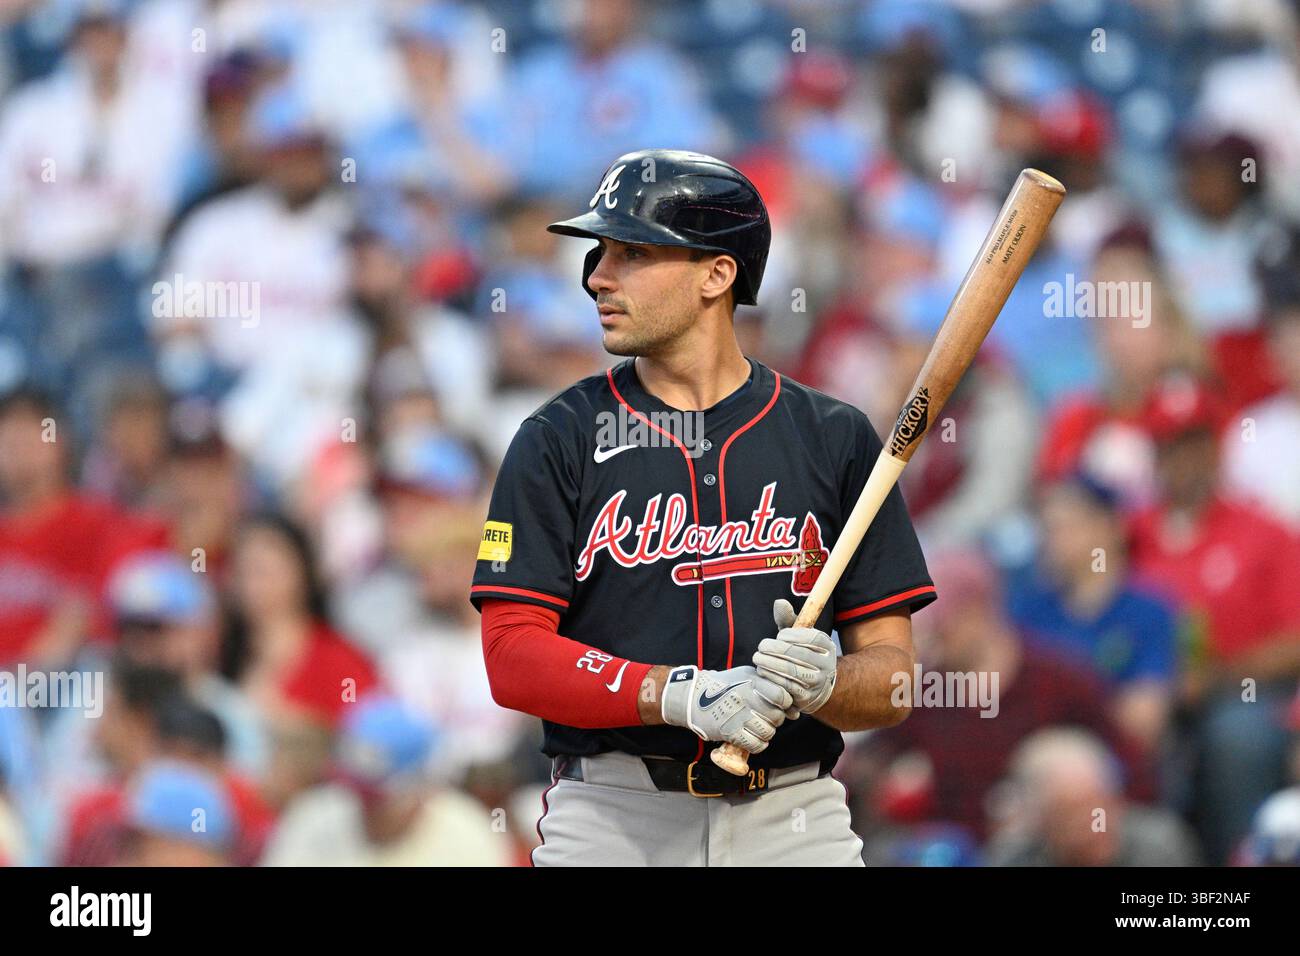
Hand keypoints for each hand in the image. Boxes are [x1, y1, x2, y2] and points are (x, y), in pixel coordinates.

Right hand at [660, 664, 791, 753]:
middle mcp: (745, 698)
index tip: (779, 705)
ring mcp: (737, 716)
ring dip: (766, 732)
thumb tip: (795, 711)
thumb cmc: (725, 687)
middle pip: (777, 716)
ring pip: (768, 732)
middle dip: (775, 719)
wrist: (693, 698)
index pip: (782, 696)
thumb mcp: (746, 676)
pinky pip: (756, 745)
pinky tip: (751, 737)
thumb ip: (770, 687)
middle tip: (765, 717)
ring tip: (758, 726)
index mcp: (751, 681)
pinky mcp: (730, 732)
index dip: (785, 703)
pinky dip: (757, 744)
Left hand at [753, 599, 837, 715]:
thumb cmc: (802, 654)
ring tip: (758, 659)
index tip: (780, 636)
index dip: (792, 635)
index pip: (811, 637)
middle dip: (774, 649)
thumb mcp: (798, 636)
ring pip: (790, 672)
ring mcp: (817, 683)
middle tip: (760, 647)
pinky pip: (786, 688)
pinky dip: (771, 679)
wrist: (818, 686)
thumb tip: (779, 602)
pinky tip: (762, 673)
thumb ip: (788, 620)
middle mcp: (826, 665)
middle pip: (797, 655)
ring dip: (769, 665)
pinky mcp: (807, 699)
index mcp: (827, 646)